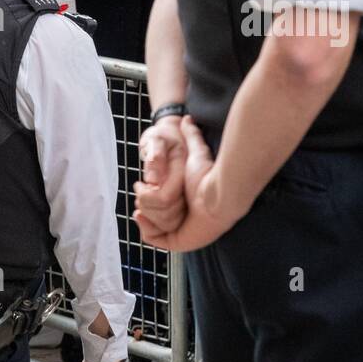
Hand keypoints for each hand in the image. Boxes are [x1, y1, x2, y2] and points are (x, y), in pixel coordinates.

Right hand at [136, 116, 240, 251]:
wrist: (221, 193)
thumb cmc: (210, 175)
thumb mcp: (194, 152)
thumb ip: (190, 137)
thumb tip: (187, 119)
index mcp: (186, 203)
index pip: (159, 206)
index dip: (147, 197)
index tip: (141, 186)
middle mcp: (183, 219)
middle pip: (152, 217)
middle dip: (144, 203)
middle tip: (143, 191)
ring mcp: (181, 232)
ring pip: (151, 226)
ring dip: (146, 212)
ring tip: (147, 199)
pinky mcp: (178, 242)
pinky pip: (154, 239)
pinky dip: (145, 228)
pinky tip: (141, 214)